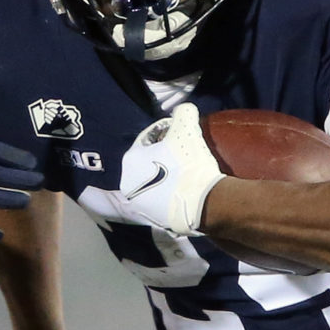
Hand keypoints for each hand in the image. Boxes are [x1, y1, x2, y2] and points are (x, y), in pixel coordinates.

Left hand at [117, 104, 224, 234]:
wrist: (202, 203)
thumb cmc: (189, 164)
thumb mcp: (187, 130)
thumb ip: (183, 113)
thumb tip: (184, 110)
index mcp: (130, 160)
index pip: (148, 138)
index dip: (165, 132)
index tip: (180, 131)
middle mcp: (127, 184)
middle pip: (147, 161)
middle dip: (162, 154)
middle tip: (182, 150)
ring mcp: (138, 204)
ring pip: (153, 181)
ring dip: (165, 173)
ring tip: (184, 169)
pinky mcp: (152, 219)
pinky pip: (160, 198)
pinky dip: (169, 191)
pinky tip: (183, 187)